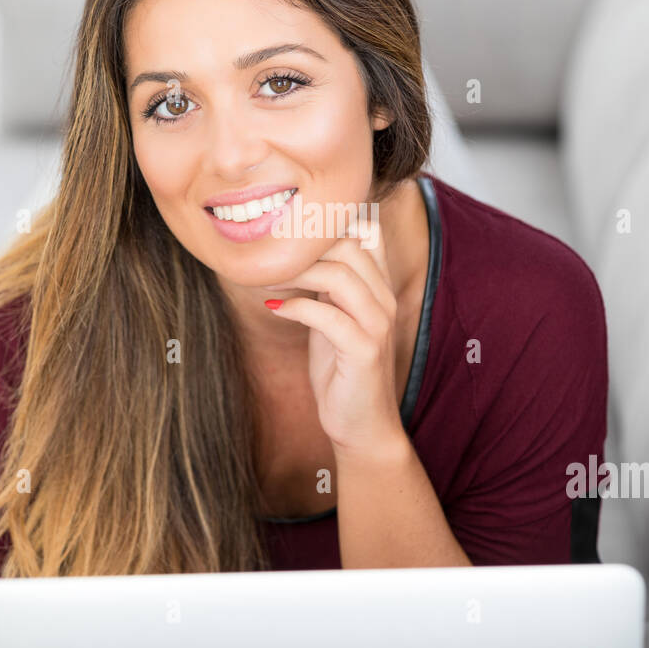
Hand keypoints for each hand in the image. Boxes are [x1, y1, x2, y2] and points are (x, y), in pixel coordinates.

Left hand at [264, 222, 405, 457]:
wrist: (362, 426)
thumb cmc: (342, 370)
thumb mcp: (333, 318)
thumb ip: (325, 287)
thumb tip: (292, 255)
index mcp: (379, 287)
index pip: (366, 230)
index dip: (327, 222)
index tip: (285, 232)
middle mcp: (384, 299)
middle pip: (349, 245)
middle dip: (302, 245)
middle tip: (266, 255)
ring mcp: (378, 324)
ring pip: (339, 276)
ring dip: (294, 273)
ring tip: (264, 279)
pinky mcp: (364, 351)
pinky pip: (328, 316)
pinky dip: (295, 308)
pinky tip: (273, 309)